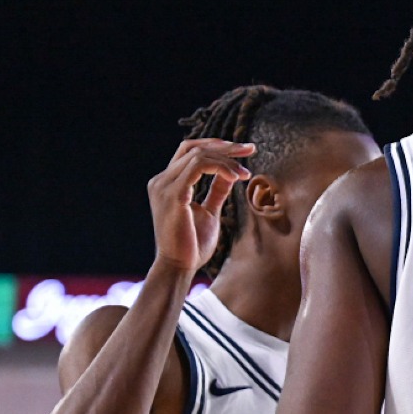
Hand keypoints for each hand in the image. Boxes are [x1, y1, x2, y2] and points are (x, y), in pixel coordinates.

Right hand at [148, 138, 253, 273]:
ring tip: (245, 173)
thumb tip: (230, 175)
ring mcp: (164, 186)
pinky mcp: (172, 195)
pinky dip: (219, 168)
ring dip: (226, 160)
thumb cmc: (192, 245)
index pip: (190, 151)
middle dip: (224, 146)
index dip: (217, 146)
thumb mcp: (209, 212)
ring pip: (197, 154)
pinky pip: (198, 167)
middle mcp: (162, 181)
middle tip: (250, 149)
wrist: (179, 267)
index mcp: (167, 183)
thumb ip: (216, 191)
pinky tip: (235, 177)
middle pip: (194, 147)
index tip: (244, 150)